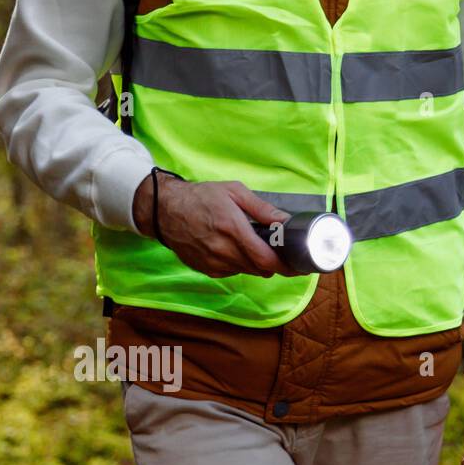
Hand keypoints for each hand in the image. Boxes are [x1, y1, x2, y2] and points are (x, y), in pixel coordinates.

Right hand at [132, 176, 293, 277]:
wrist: (165, 211)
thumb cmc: (201, 197)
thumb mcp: (234, 192)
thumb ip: (262, 209)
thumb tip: (285, 221)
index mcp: (233, 229)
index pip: (266, 259)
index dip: (285, 266)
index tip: (297, 265)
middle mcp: (223, 251)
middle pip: (260, 269)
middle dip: (273, 264)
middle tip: (280, 253)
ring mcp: (213, 263)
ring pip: (247, 272)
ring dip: (256, 264)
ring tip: (256, 247)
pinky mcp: (206, 270)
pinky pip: (232, 272)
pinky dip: (239, 264)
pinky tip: (234, 249)